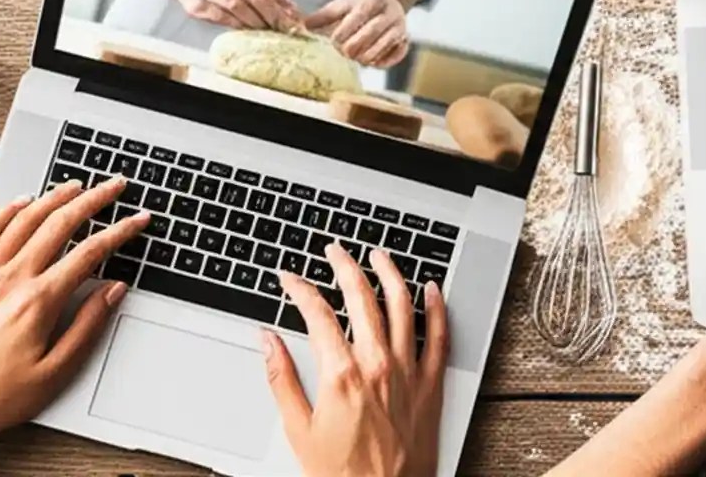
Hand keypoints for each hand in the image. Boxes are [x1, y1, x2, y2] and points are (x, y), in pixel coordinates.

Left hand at [0, 178, 146, 471]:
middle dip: (93, 199)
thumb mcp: (57, 371)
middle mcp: (10, 280)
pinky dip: (7, 212)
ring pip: (24, 220)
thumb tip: (113, 290)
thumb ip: (89, 325)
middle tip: (114, 186)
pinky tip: (22, 203)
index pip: (90, 252)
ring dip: (54, 198)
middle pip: (59, 224)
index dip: (120, 231)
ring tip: (76, 186)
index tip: (138, 220)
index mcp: (38, 302)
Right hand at [165, 0, 299, 30]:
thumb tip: (294, 11)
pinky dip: (234, 23)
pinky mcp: (196, 4)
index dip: (283, 1)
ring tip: (267, 31)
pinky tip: (244, 30)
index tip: (295, 18)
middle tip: (286, 29)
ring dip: (255, 20)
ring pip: (236, 4)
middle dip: (273, 14)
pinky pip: (218, 15)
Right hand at [262, 246, 448, 476]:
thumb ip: (281, 379)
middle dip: (344, 265)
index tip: (290, 278)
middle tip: (334, 250)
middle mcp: (377, 365)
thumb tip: (266, 341)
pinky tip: (431, 288)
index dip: (300, 288)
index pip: (317, 314)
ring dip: (390, 273)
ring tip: (379, 255)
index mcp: (340, 375)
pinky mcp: (431, 384)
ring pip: (402, 305)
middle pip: (361, 297)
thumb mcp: (297, 429)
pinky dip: (436, 307)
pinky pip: (439, 335)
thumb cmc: (340, 475)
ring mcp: (408, 372)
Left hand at [306, 0, 409, 67]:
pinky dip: (384, 62)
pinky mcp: (406, 39)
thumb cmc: (361, 5)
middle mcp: (388, 11)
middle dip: (354, 46)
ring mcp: (399, 26)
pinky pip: (397, 54)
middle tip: (344, 53)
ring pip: (384, 44)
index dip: (342, 34)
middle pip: (371, 32)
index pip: (356, 18)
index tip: (334, 42)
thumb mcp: (343, 4)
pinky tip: (373, 63)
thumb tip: (304, 25)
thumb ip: (325, 15)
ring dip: (368, 56)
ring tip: (357, 59)